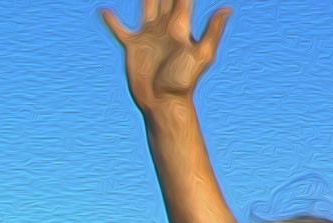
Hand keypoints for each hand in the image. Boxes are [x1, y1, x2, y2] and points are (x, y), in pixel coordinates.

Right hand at [101, 0, 231, 112]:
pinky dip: (111, 20)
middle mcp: (164, 27)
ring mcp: (148, 36)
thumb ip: (212, 31)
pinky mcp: (133, 47)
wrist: (165, 103)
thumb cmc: (185, 82)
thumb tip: (227, 7)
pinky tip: (105, 11)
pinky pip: (120, 30)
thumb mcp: (202, 55)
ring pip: (145, 6)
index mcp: (180, 26)